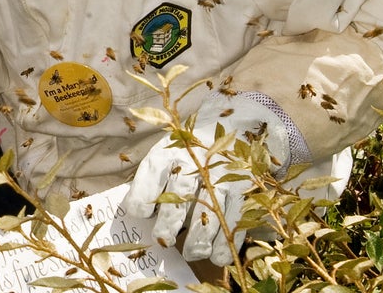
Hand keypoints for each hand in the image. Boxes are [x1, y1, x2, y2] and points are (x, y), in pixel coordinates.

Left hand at [122, 95, 292, 264]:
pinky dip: (225, 242)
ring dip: (197, 239)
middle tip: (164, 239)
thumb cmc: (193, 149)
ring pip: (208, 212)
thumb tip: (138, 211)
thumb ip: (154, 177)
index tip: (139, 214)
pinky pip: (234, 220)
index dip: (142, 196)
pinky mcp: (243, 190)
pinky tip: (217, 256)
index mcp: (171, 150)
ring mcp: (222, 177)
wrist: (238, 127)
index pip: (152, 172)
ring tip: (191, 253)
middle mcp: (196, 162)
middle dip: (169, 223)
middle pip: (180, 195)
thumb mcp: (168, 151)